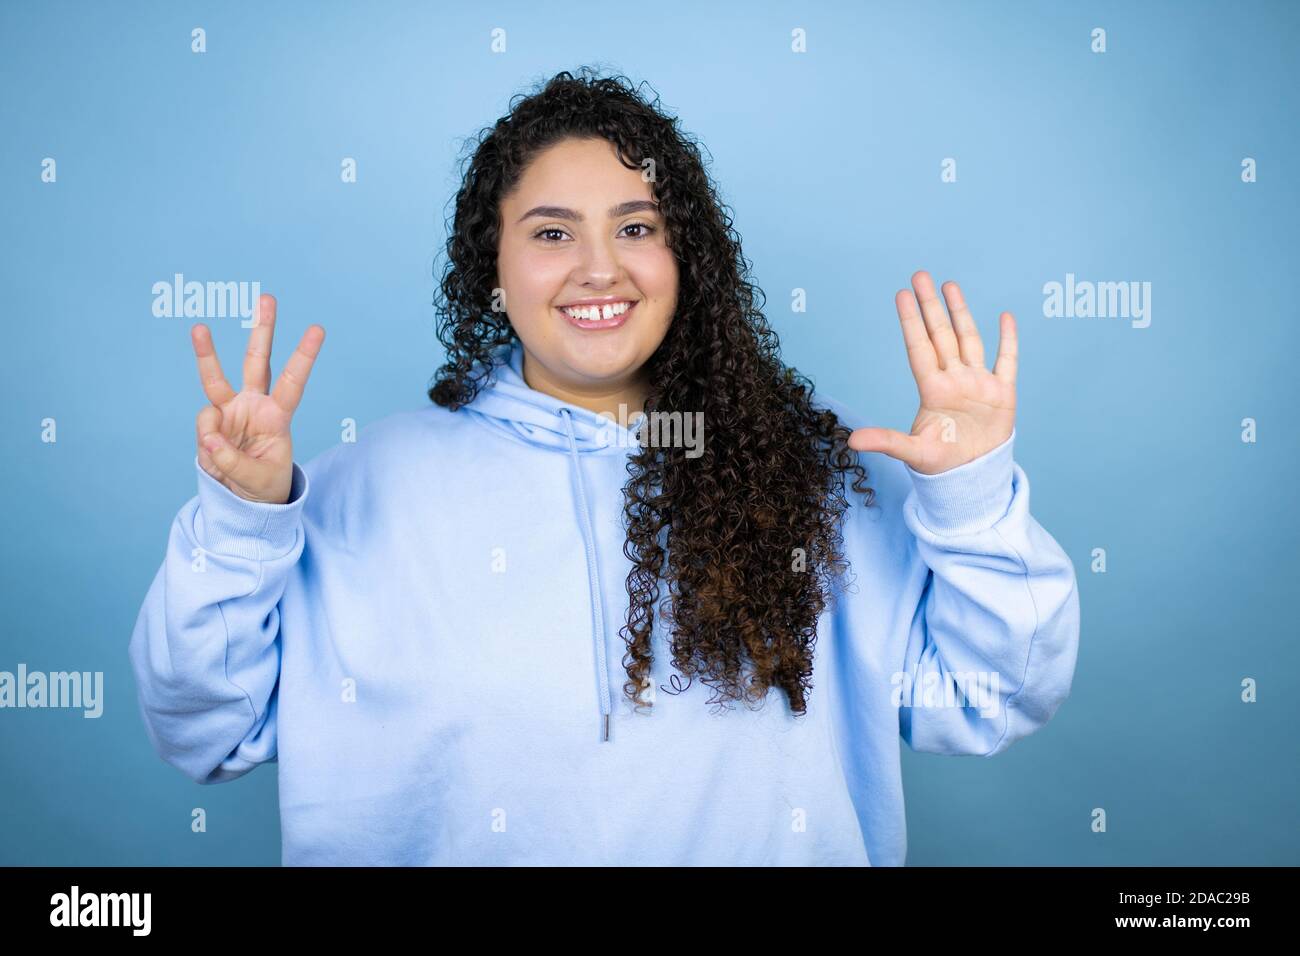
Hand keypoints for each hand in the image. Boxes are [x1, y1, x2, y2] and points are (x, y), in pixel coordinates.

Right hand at [192, 294, 325, 502]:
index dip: (304, 356)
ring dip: (206, 352)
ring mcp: (230, 411)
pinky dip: (207, 441)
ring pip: (216, 377)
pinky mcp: (210, 423)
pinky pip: (204, 424)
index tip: (318, 329)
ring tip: (199, 327)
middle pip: (257, 362)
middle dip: (262, 331)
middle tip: (268, 298)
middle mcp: (254, 406)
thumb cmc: (263, 485)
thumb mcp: (258, 479)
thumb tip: (208, 438)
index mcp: (278, 416)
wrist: (243, 498)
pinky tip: (216, 454)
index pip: (293, 382)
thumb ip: (232, 461)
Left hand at [848, 271, 1015, 474]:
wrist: (972, 477)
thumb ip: (886, 441)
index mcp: (932, 390)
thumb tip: (851, 441)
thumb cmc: (940, 464)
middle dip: (931, 306)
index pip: (919, 348)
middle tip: (920, 276)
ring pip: (969, 339)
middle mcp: (954, 380)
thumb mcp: (912, 452)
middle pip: (941, 335)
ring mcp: (978, 383)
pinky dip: (1008, 340)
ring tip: (950, 286)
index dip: (911, 322)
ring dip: (960, 313)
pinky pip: (1007, 361)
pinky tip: (1005, 317)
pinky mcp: (1002, 393)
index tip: (902, 295)